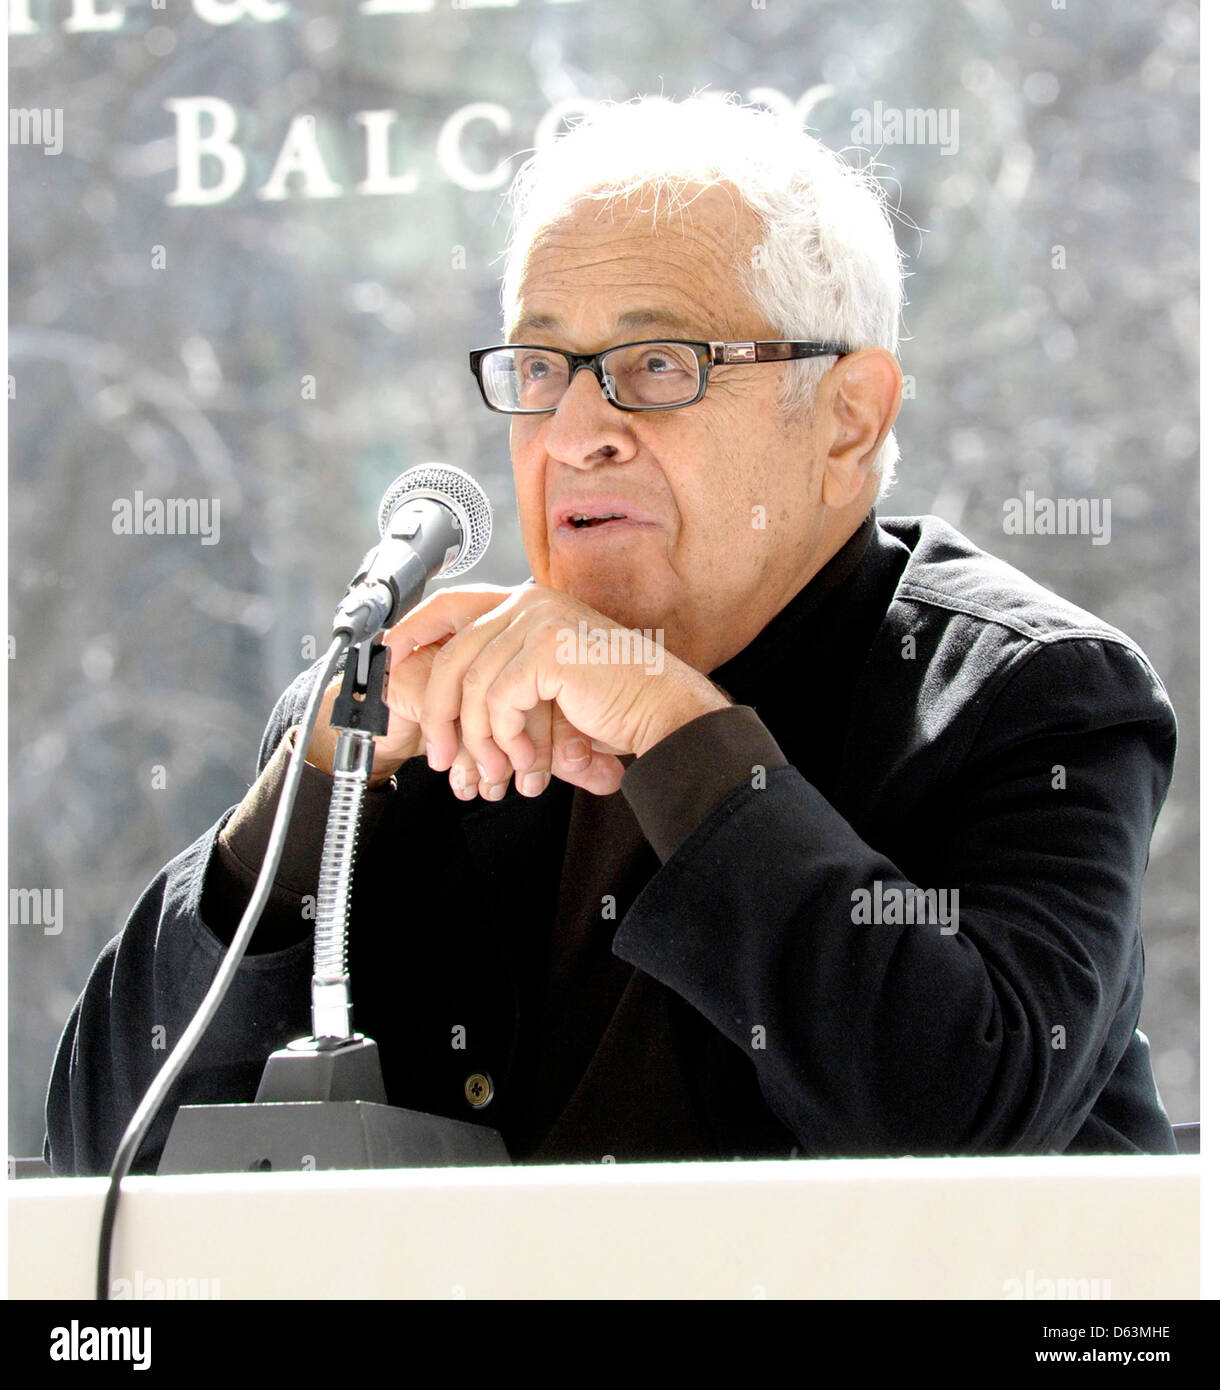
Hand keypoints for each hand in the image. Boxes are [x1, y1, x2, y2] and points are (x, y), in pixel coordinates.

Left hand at [398, 582, 731, 797]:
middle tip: (440, 757)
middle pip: (453, 653)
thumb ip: (501, 681)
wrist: (663, 712)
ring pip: (472, 684)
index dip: (413, 628)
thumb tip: (443, 707)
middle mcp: (530, 601)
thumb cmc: (613, 703)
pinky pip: (498, 701)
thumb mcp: (545, 686)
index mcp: (528, 601)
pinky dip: (506, 737)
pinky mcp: (548, 649)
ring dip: (478, 739)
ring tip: (494, 771)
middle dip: (438, 712)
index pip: (452, 604)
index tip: (388, 656)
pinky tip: (525, 758)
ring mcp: (539, 620)